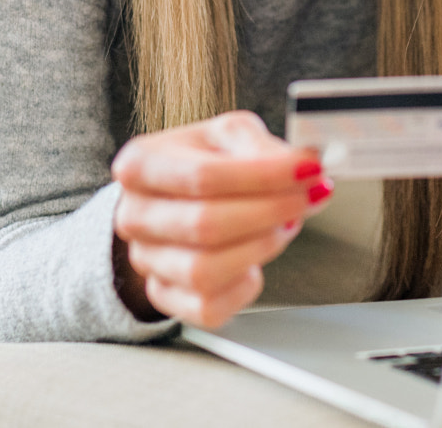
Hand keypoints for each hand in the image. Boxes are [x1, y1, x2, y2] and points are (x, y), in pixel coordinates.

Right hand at [111, 110, 331, 327]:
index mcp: (140, 164)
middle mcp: (133, 215)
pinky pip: (211, 306)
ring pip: (206, 270)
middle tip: (307, 198)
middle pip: (205, 225)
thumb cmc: (201, 164)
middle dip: (269, 212)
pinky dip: (244, 285)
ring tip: (284, 224)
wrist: (173, 201)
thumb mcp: (227, 135)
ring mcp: (146, 261)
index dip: (263, 177)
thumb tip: (301, 166)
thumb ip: (261, 145)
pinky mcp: (165, 296)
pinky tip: (254, 259)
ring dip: (260, 247)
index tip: (308, 170)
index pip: (204, 176)